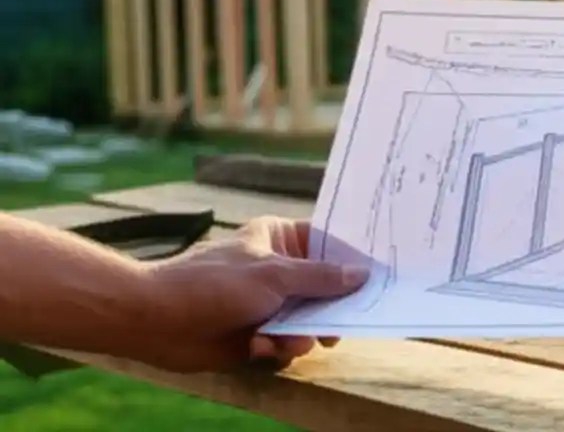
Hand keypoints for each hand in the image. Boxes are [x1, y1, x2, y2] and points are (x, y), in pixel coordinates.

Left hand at [138, 216, 367, 371]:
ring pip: (310, 322)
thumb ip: (322, 277)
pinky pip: (289, 344)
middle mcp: (280, 269)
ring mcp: (270, 303)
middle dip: (329, 311)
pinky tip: (259, 348)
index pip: (330, 243)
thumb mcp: (275, 275)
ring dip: (300, 336)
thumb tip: (362, 274)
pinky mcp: (259, 333)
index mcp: (282, 239)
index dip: (354, 259)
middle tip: (336, 328)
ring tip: (283, 342)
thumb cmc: (213, 284)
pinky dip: (278, 349)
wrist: (158, 321)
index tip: (380, 275)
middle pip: (326, 288)